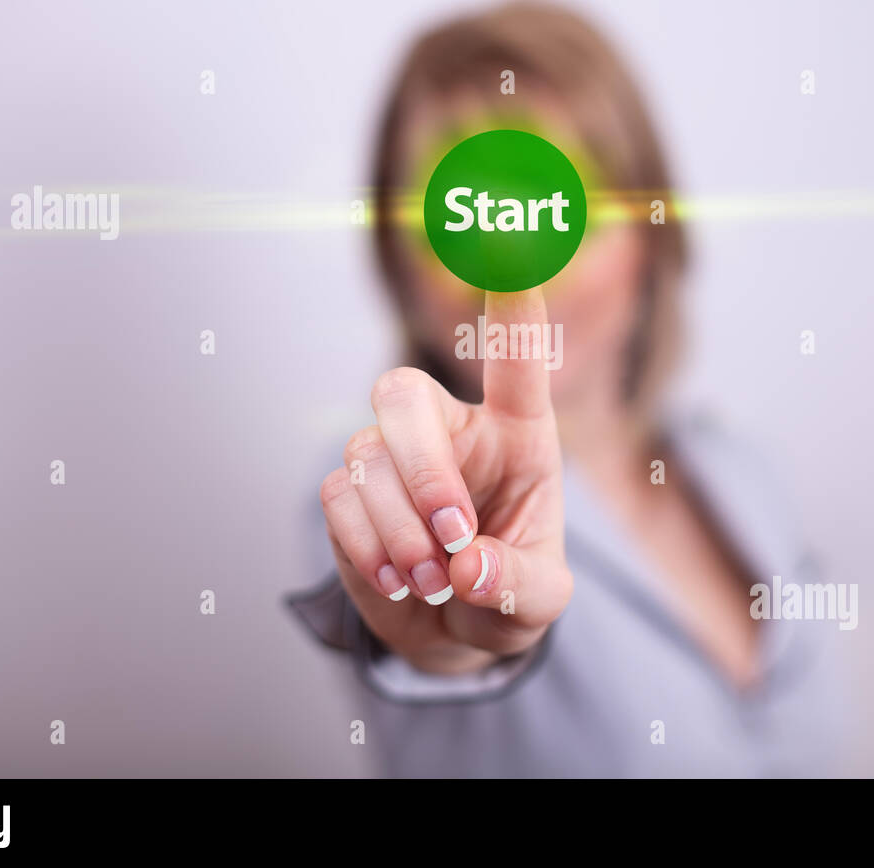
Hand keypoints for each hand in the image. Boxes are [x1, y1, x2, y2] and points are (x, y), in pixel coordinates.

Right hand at [318, 287, 570, 674]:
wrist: (449, 632)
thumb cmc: (505, 594)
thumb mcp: (536, 600)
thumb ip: (515, 582)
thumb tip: (465, 565)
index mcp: (516, 435)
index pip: (513, 360)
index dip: (512, 306)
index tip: (509, 240)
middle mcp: (450, 430)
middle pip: (403, 393)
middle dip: (421, 469)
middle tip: (453, 536)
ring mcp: (392, 456)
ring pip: (366, 459)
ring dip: (401, 532)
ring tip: (434, 582)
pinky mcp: (348, 492)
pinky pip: (337, 497)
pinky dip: (367, 546)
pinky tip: (397, 579)